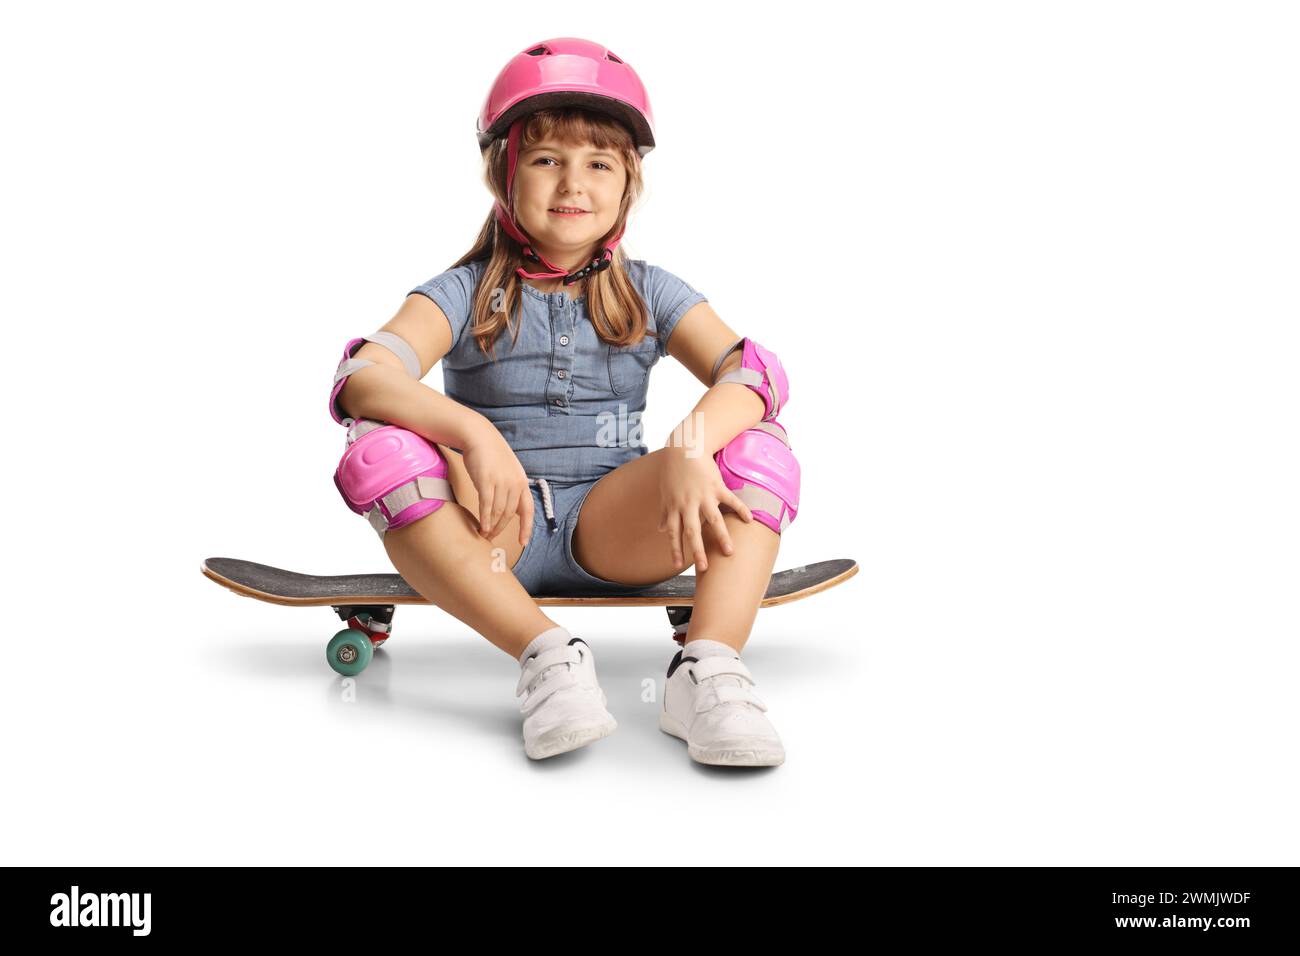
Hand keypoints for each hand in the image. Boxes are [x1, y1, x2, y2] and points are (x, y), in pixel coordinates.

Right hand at [460, 422, 533, 547]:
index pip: (528, 510)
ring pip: (498, 512)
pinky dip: (485, 518)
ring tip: (484, 534)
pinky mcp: (486, 480)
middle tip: (492, 538)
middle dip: (501, 529)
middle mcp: (515, 483)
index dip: (526, 527)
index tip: (523, 542)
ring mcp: (501, 482)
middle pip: (509, 514)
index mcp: (522, 482)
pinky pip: (487, 505)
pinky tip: (482, 527)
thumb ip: (511, 489)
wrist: (479, 436)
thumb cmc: (492, 455)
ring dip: (492, 526)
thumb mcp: (508, 471)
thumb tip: (512, 509)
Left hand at [656, 446, 753, 572]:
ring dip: (721, 536)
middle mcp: (688, 504)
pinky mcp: (717, 486)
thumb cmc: (673, 471)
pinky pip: (731, 500)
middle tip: (703, 568)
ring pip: (713, 519)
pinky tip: (750, 520)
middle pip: (693, 531)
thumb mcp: (665, 492)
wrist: (684, 447)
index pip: (674, 533)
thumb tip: (660, 529)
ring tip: (729, 552)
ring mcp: (703, 495)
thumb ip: (665, 512)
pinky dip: (741, 509)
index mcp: (675, 507)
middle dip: (697, 550)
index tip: (677, 565)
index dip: (675, 549)